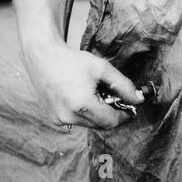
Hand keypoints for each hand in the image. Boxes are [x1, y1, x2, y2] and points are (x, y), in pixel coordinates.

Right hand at [26, 44, 143, 130]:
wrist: (42, 56)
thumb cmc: (72, 60)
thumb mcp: (102, 69)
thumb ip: (124, 86)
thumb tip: (139, 100)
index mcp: (82, 106)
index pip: (111, 122)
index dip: (124, 116)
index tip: (130, 108)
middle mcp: (69, 117)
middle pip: (101, 125)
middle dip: (111, 114)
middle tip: (115, 98)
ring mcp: (59, 119)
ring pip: (89, 124)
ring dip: (97, 114)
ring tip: (95, 93)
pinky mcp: (53, 118)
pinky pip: (76, 120)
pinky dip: (84, 113)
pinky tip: (81, 95)